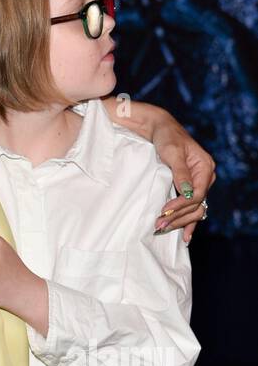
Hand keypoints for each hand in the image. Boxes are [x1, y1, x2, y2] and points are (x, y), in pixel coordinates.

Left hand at [149, 112, 215, 245]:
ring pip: (194, 209)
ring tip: (163, 229)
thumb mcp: (172, 152)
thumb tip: (187, 193)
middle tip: (159, 226)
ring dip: (180, 221)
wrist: (160, 129)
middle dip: (178, 217)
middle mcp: (205, 177)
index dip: (181, 206)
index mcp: (205, 168)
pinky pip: (191, 208)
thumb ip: (180, 173)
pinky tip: (184, 236)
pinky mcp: (189, 187)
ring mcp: (198, 183)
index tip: (164, 212)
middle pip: (196, 205)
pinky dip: (187, 221)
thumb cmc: (166, 137)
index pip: (196, 194)